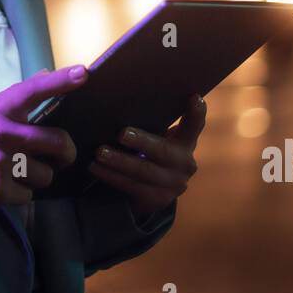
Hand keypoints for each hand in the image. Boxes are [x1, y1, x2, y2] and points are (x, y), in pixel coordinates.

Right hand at [0, 66, 83, 219]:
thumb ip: (13, 100)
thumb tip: (43, 74)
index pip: (33, 90)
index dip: (60, 81)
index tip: (82, 73)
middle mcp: (0, 132)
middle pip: (58, 141)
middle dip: (66, 154)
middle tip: (62, 158)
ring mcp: (0, 162)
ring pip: (46, 174)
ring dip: (37, 179)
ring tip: (15, 176)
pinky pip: (30, 195)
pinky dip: (20, 196)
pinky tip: (1, 189)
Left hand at [87, 93, 204, 221]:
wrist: (153, 190)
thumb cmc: (151, 151)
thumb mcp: (158, 136)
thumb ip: (152, 120)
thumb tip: (117, 92)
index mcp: (186, 142)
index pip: (195, 125)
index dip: (196, 113)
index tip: (194, 97)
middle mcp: (185, 164)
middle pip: (163, 151)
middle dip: (142, 142)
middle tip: (121, 133)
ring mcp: (173, 185)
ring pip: (143, 171)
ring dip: (119, 161)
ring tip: (99, 152)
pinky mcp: (157, 200)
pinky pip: (131, 187)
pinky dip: (111, 176)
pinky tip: (96, 168)